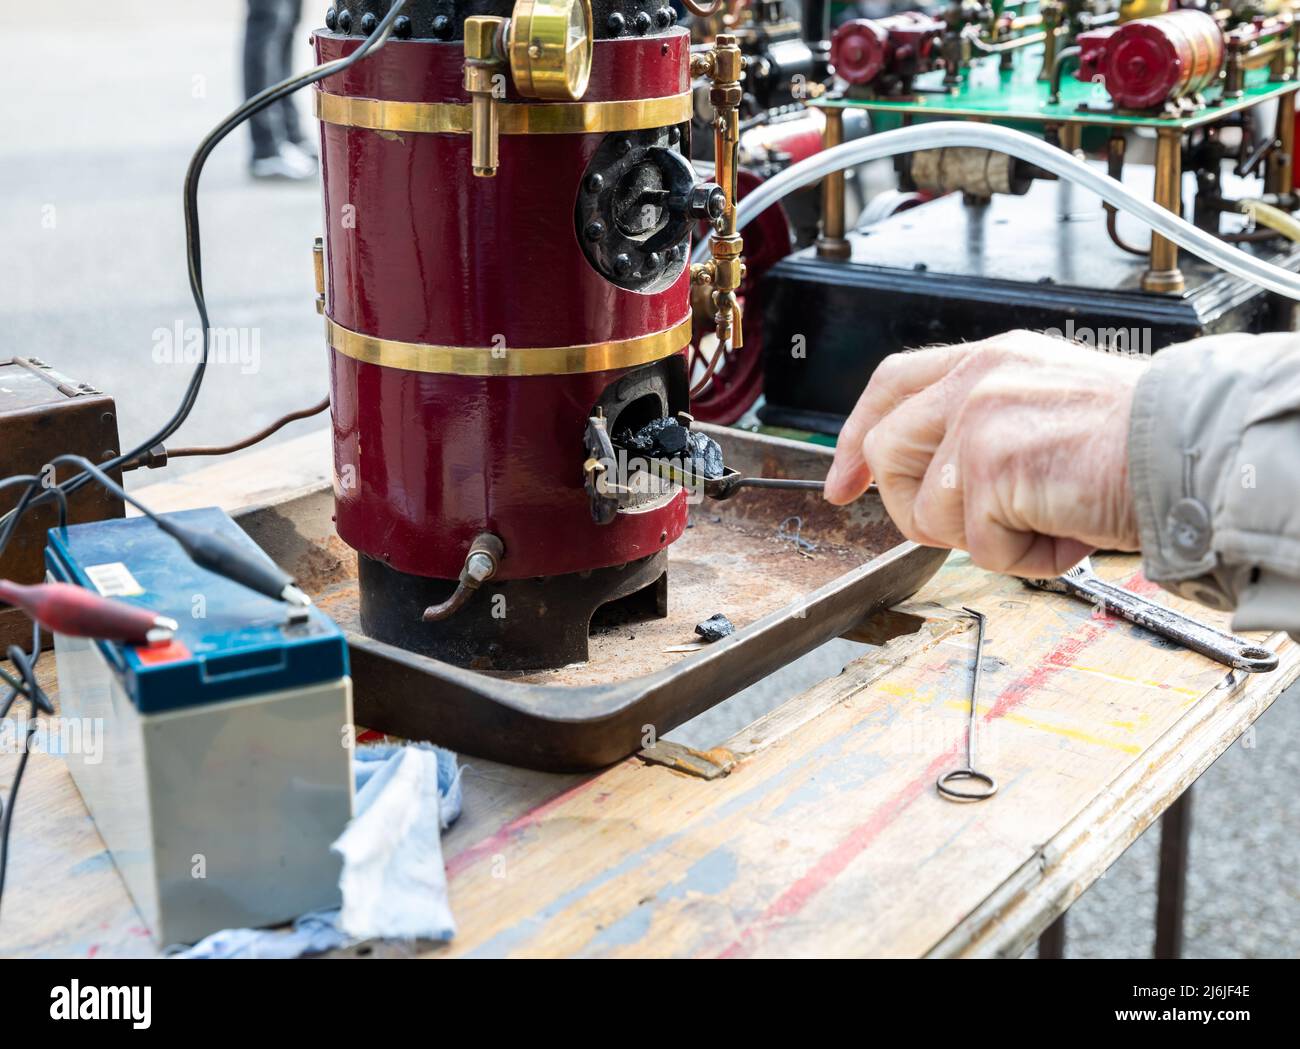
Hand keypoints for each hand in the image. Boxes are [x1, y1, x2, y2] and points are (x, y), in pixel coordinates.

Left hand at [822, 330, 1145, 576]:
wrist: (1195, 450)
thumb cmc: (1139, 442)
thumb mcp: (1048, 409)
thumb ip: (985, 427)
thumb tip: (933, 482)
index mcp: (991, 359)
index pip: (892, 384)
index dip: (855, 437)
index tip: (842, 482)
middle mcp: (978, 378)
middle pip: (887, 451)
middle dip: (913, 508)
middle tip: (975, 529)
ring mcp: (979, 418)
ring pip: (926, 511)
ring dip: (985, 538)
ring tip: (1047, 521)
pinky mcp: (991, 464)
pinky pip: (977, 544)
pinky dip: (1024, 557)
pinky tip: (1067, 531)